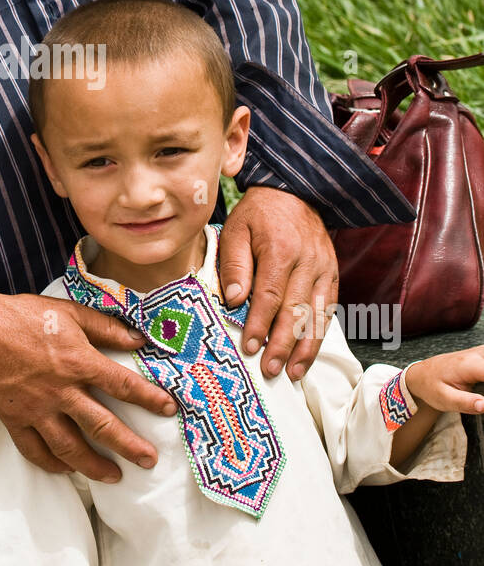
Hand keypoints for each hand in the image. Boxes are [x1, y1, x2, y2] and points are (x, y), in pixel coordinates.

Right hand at [0, 281, 177, 481]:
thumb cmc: (24, 316)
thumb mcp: (70, 312)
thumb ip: (106, 327)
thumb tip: (139, 340)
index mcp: (78, 362)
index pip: (121, 385)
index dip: (148, 398)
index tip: (168, 410)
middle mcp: (61, 391)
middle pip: (101, 425)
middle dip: (129, 445)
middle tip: (149, 461)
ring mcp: (37, 409)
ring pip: (69, 446)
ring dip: (94, 465)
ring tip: (114, 476)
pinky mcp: (15, 419)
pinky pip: (35, 450)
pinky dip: (51, 463)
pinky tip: (66, 470)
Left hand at [217, 187, 337, 381]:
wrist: (294, 192)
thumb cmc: (259, 215)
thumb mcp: (237, 230)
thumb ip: (234, 265)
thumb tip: (234, 301)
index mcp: (280, 249)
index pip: (270, 295)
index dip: (260, 324)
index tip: (250, 347)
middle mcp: (308, 261)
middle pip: (296, 310)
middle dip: (283, 344)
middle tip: (270, 369)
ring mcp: (324, 268)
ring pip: (317, 315)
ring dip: (306, 348)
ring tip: (293, 373)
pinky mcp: (333, 274)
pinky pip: (328, 309)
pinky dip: (320, 334)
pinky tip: (309, 354)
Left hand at [404, 346, 483, 414]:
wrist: (421, 374)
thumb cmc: (431, 386)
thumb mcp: (445, 399)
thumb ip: (466, 403)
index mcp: (469, 365)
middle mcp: (477, 354)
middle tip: (480, 400)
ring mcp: (481, 352)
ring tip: (478, 390)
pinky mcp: (483, 354)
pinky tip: (482, 385)